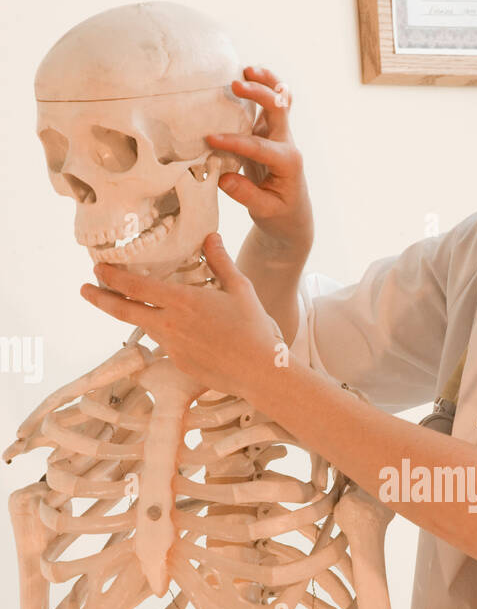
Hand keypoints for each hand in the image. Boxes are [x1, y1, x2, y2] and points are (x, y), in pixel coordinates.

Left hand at [80, 233, 285, 403]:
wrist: (260, 371)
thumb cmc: (253, 328)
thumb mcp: (240, 288)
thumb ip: (220, 261)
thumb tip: (211, 237)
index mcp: (181, 301)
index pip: (134, 286)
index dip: (111, 277)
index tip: (97, 269)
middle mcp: (169, 324)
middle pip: (123, 310)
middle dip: (100, 298)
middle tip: (85, 289)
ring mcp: (172, 347)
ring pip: (145, 326)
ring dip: (136, 314)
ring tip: (132, 305)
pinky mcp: (179, 363)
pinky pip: (166, 344)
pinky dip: (166, 334)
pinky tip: (180, 331)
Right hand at [206, 66, 313, 268]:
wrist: (292, 215)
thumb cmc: (279, 215)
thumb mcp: (264, 212)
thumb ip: (246, 195)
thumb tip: (224, 178)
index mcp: (287, 163)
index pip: (259, 147)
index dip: (234, 141)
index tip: (210, 139)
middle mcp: (286, 144)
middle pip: (279, 109)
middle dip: (259, 94)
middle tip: (235, 86)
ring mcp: (279, 135)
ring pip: (281, 99)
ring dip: (266, 82)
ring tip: (246, 69)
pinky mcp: (270, 131)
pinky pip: (272, 103)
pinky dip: (264, 86)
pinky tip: (247, 74)